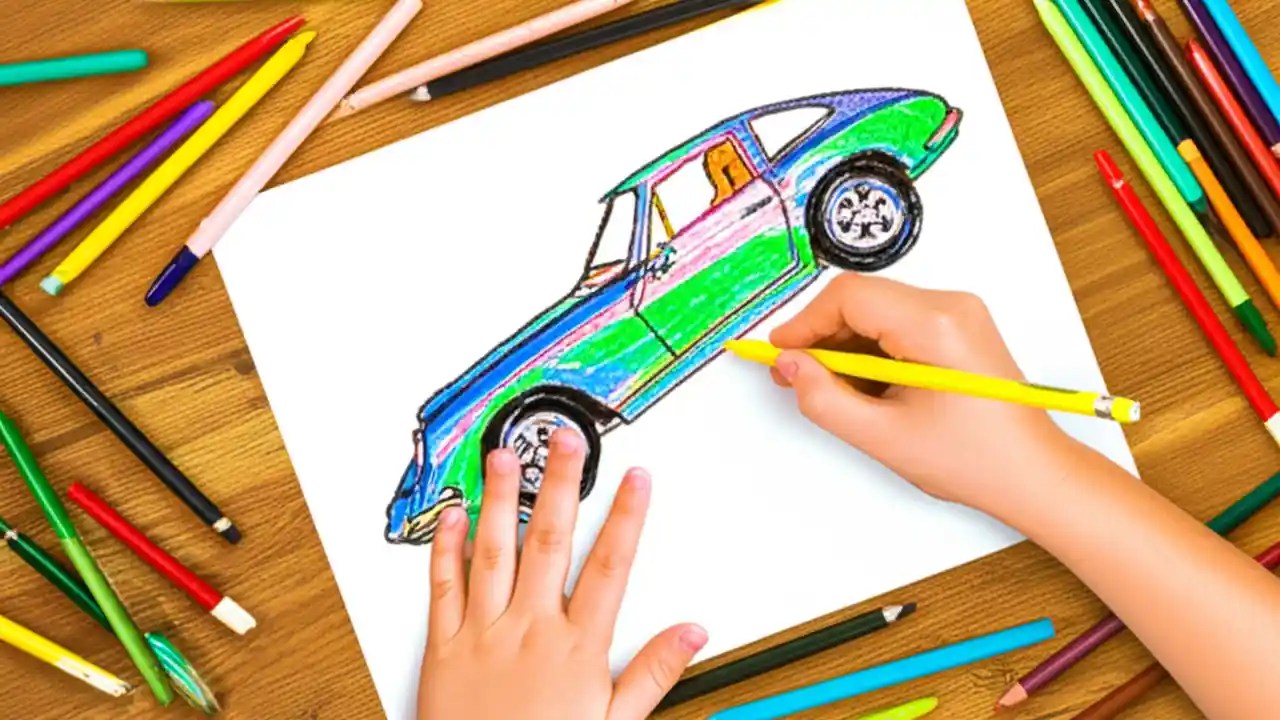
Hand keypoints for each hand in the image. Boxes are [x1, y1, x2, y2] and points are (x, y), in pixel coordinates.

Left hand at [419, 429, 707, 719]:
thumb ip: (651, 673)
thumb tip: (691, 633)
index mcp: (576, 648)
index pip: (610, 567)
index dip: (626, 517)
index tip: (636, 478)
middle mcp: (529, 630)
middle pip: (550, 542)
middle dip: (561, 484)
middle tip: (565, 439)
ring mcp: (483, 634)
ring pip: (493, 552)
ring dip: (500, 499)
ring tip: (504, 455)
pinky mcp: (443, 648)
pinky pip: (443, 588)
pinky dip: (444, 548)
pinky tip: (451, 515)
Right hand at [768, 273, 1078, 511]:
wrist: (1032, 474)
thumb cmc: (976, 459)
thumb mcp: (883, 436)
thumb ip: (825, 399)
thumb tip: (790, 366)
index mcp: (936, 325)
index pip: (850, 297)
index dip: (805, 323)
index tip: (779, 352)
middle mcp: (952, 307)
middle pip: (862, 299)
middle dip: (821, 335)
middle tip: (794, 373)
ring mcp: (959, 314)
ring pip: (877, 310)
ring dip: (844, 344)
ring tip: (826, 386)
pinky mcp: (958, 328)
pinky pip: (898, 323)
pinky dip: (870, 349)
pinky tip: (860, 385)